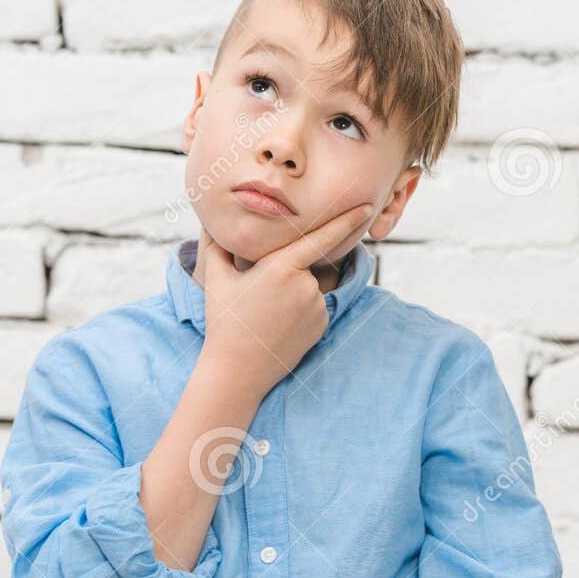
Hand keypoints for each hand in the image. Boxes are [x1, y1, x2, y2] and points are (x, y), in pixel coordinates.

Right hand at [195, 204, 373, 397]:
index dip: (346, 220)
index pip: (321, 237)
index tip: (366, 207)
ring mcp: (317, 307)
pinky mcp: (323, 324)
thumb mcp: (217, 279)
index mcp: (282, 266)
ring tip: (267, 314)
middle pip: (304, 265)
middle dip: (287, 273)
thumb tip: (212, 224)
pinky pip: (315, 306)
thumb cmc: (225, 321)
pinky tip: (280, 325)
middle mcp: (306, 285)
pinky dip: (301, 309)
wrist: (239, 370)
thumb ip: (217, 245)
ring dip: (294, 292)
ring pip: (309, 286)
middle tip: (260, 298)